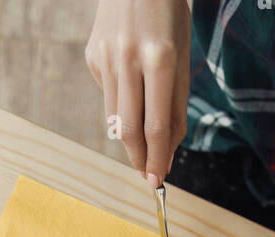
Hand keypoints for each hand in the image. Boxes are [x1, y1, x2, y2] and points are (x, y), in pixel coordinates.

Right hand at [86, 0, 190, 184]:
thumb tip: (168, 151)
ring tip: (142, 147)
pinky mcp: (92, 56)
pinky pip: (108, 94)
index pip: (156, 126)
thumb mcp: (182, 55)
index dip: (158, 158)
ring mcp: (106, 57)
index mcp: (159, 58)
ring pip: (115, 117)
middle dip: (139, 159)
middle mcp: (128, 59)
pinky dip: (122, 103)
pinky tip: (130, 87)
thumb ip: (176, 105)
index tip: (158, 181)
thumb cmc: (167, 16)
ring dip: (129, 139)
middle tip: (148, 174)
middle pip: (129, 130)